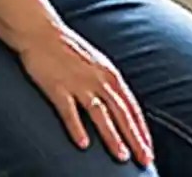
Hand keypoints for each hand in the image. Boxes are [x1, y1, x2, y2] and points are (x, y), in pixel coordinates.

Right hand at [17, 24, 153, 165]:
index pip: (132, 108)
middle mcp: (99, 80)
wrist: (42, 32)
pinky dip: (77, 128)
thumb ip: (109, 86)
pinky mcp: (57, 87)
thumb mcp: (98, 65)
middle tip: (144, 159)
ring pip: (100, 114)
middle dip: (135, 139)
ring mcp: (78, 84)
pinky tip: (83, 144)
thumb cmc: (70, 50)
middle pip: (122, 114)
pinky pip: (69, 111)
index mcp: (111, 75)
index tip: (149, 149)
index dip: (142, 130)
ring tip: (121, 156)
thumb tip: (122, 108)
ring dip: (112, 136)